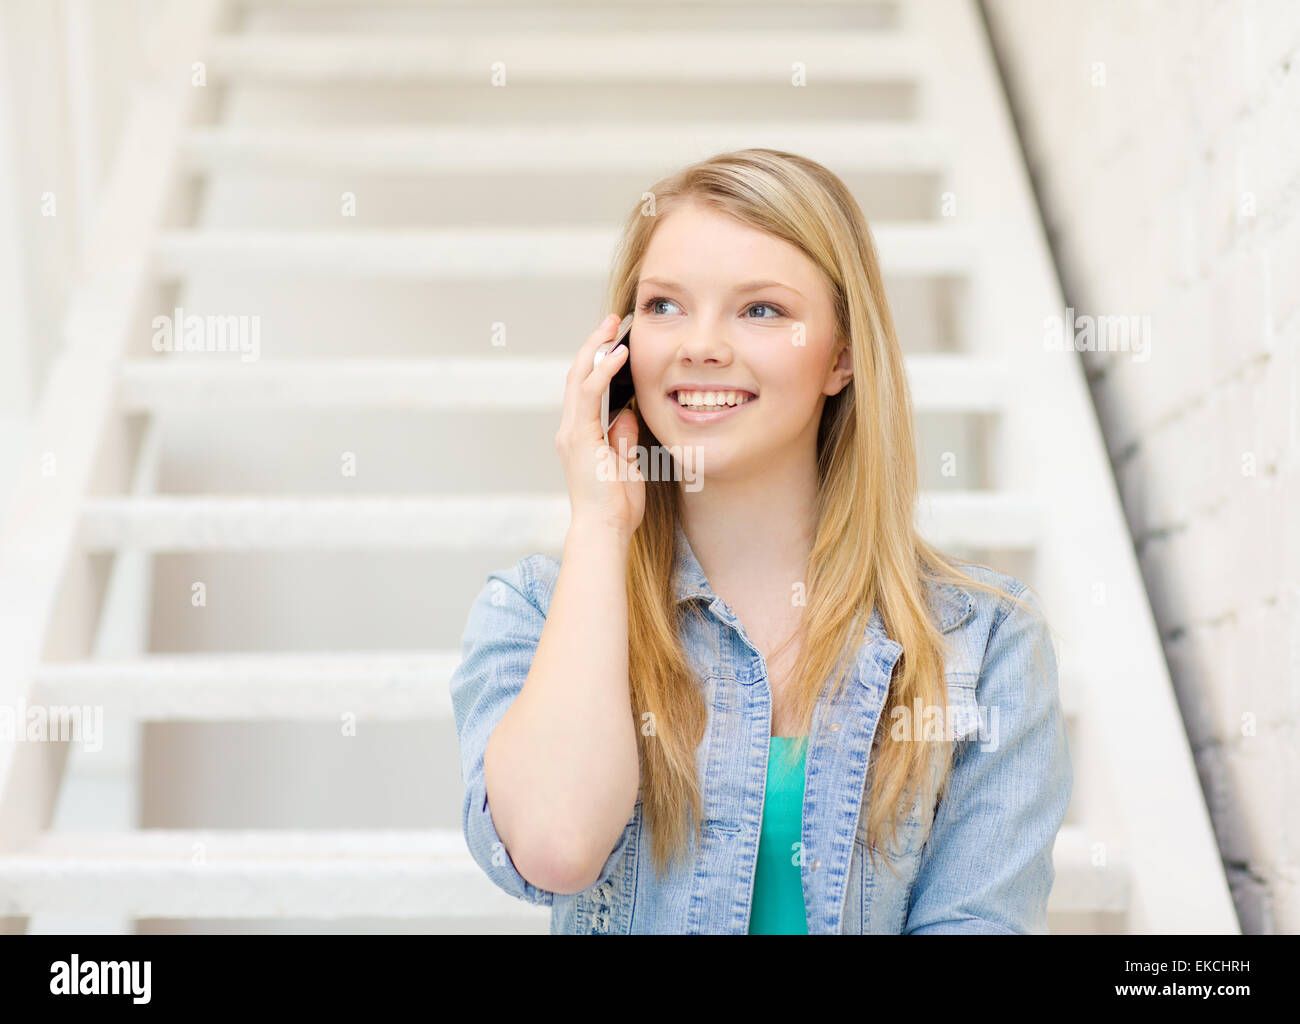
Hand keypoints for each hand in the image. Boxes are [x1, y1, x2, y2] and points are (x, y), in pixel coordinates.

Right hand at [554, 313, 645, 543]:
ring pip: (578, 377)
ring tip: (612, 325)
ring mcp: (571, 432)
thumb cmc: (616, 507)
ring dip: (595, 348)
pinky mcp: (578, 436)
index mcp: (580, 436)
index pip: (585, 389)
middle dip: (594, 344)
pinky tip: (617, 354)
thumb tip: (626, 414)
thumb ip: (622, 438)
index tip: (614, 340)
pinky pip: (588, 394)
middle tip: (612, 320)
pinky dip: (602, 370)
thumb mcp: (626, 465)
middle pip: (577, 375)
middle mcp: (570, 430)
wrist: (604, 530)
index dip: (597, 362)